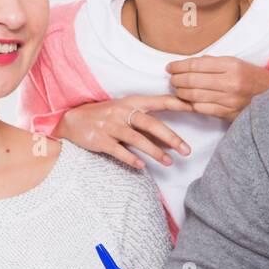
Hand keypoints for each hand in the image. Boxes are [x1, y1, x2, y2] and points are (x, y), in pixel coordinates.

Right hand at [54, 95, 192, 169]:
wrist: (71, 121)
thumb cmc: (105, 118)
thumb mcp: (126, 116)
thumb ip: (147, 126)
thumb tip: (173, 140)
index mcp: (132, 102)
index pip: (160, 101)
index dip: (178, 103)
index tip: (197, 107)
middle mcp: (122, 112)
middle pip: (151, 123)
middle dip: (171, 137)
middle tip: (186, 150)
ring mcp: (110, 125)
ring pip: (136, 138)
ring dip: (155, 151)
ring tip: (169, 162)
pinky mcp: (99, 139)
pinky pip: (118, 150)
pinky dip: (130, 158)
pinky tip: (141, 166)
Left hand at [166, 56, 268, 121]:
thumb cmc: (255, 79)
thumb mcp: (239, 63)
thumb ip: (215, 63)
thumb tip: (191, 65)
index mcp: (232, 65)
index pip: (197, 64)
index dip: (179, 66)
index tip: (170, 67)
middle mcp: (230, 82)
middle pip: (192, 80)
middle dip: (177, 79)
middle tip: (172, 78)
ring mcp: (229, 99)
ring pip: (194, 95)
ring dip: (181, 92)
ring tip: (178, 89)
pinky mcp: (228, 113)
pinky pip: (202, 109)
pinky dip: (191, 104)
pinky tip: (188, 101)